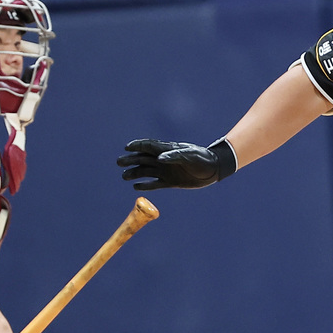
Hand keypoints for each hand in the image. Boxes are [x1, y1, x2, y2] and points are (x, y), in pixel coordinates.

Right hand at [118, 138, 236, 189]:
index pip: (149, 146)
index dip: (137, 146)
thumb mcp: (189, 155)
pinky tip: (136, 187)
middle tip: (118, 162)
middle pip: (143, 159)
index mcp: (168, 149)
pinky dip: (145, 185)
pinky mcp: (170, 182)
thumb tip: (159, 158)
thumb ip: (174, 156)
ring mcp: (166, 171)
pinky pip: (154, 184)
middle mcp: (164, 160)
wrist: (213, 170)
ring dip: (134, 173)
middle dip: (130, 160)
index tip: (127, 147)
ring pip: (146, 171)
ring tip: (124, 176)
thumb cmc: (202, 158)